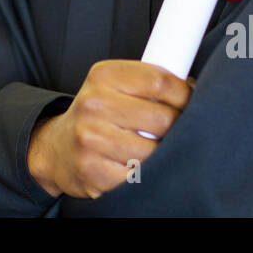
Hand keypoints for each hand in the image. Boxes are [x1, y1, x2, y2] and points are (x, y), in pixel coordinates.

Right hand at [26, 60, 194, 199]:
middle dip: (178, 127)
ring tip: (153, 147)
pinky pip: (139, 176)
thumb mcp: (113, 85)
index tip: (191, 102)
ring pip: (155, 151)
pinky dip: (145, 173)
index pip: (159, 81)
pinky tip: (137, 165)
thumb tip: (194, 89)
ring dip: (162, 153)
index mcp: (103, 76)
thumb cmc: (97, 115)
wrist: (58, 148)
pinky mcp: (93, 171)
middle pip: (163, 118)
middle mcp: (94, 104)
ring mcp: (91, 139)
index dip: (185, 94)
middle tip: (176, 130)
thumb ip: (146, 83)